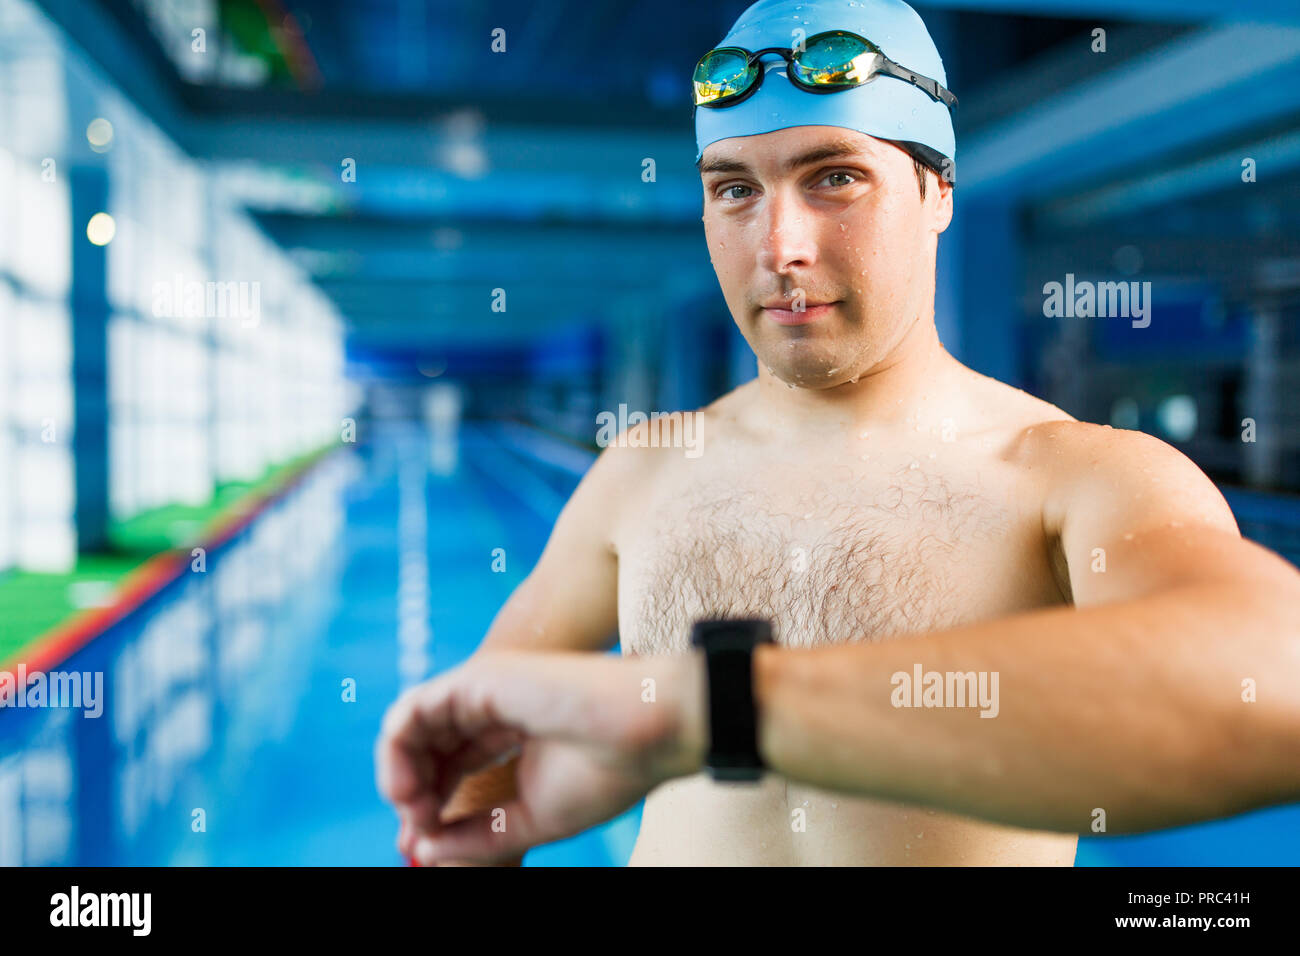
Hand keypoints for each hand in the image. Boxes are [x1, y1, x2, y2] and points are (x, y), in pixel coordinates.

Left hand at [376, 650, 705, 864]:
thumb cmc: (607, 771)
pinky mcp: (475, 681)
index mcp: (512, 730)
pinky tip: (410, 790)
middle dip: (412, 791)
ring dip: (399, 774)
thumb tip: (424, 850)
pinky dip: (396, 752)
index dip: (434, 803)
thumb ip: (476, 832)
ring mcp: (481, 690)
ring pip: (411, 727)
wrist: (646, 732)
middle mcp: (491, 705)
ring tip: (414, 811)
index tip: (433, 840)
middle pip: (427, 747)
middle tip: (419, 830)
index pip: (451, 765)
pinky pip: (410, 713)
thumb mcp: (527, 818)